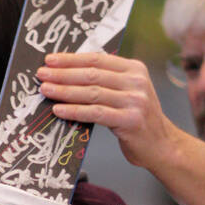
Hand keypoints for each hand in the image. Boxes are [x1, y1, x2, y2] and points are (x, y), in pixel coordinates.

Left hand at [37, 51, 177, 174]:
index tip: (50, 60)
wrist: (162, 146)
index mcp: (135, 69)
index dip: (71, 59)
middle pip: (92, 74)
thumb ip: (107, 81)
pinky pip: (95, 113)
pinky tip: (59, 110)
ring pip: (91, 92)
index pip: (97, 59)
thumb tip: (70, 74)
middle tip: (42, 74)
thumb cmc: (138, 120)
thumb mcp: (128, 93)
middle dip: (63, 73)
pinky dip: (74, 111)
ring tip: (45, 90)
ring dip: (64, 91)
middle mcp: (136, 82)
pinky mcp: (129, 120)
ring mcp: (135, 101)